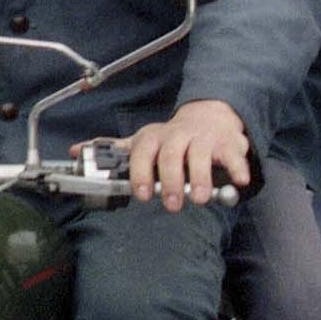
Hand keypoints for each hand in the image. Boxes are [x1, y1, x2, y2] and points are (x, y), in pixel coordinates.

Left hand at [120, 99, 252, 210]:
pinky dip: (237, 168)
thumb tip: (81, 152)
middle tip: (172, 205)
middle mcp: (178, 135)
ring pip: (200, 155)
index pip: (143, 152)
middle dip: (170, 182)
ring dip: (200, 178)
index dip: (140, 173)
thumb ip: (119, 149)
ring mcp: (203, 138)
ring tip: (200, 199)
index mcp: (155, 137)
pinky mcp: (227, 143)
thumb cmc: (173, 137)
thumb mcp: (146, 140)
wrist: (208, 114)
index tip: (142, 195)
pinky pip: (232, 155)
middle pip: (171, 156)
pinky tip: (239, 181)